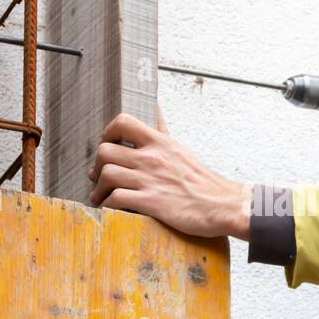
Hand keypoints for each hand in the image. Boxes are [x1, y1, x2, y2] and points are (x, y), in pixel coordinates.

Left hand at [87, 106, 252, 239]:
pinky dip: (107, 206)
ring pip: (106, 175)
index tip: (107, 147)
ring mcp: (150, 180)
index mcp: (159, 143)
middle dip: (96, 167)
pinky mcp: (151, 203)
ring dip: (98, 189)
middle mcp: (152, 158)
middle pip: (105, 151)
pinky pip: (116, 200)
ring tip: (101, 197)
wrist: (222, 205)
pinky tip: (111, 209)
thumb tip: (156, 108)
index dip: (106, 134)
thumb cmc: (202, 180)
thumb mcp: (180, 148)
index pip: (122, 122)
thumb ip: (162, 130)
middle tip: (98, 178)